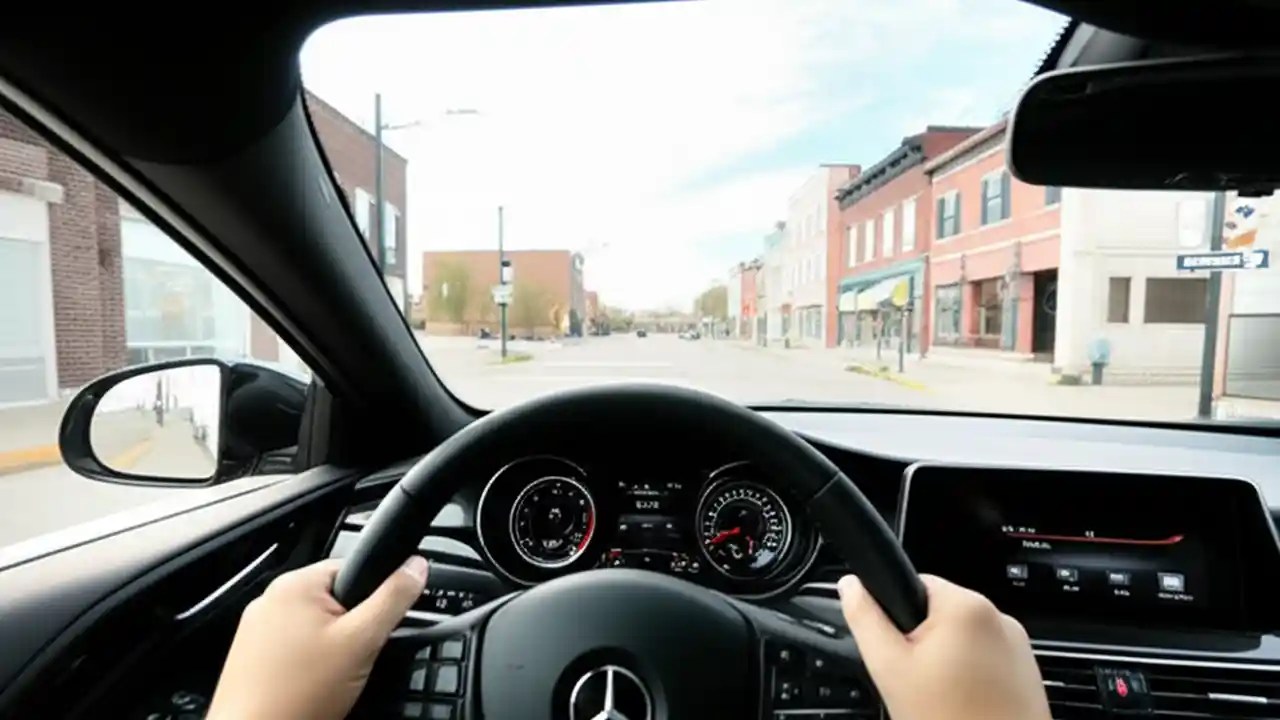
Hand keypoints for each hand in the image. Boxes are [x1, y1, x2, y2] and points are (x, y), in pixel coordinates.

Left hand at [207, 556, 428, 719]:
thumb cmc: (298, 695)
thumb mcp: (362, 642)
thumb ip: (393, 599)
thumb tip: (414, 567)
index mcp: (295, 584)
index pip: (352, 568)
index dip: (373, 599)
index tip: (371, 629)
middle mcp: (269, 600)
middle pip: (334, 601)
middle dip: (349, 630)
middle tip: (349, 661)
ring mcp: (255, 630)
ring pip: (314, 628)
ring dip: (328, 648)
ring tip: (326, 679)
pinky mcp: (251, 656)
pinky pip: (293, 648)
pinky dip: (306, 664)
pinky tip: (308, 686)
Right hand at [838, 574, 1050, 719]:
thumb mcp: (891, 669)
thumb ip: (866, 619)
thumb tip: (850, 585)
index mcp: (965, 606)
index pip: (916, 583)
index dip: (898, 617)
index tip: (900, 653)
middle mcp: (998, 617)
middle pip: (940, 613)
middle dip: (923, 643)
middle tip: (918, 683)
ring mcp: (1018, 645)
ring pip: (962, 638)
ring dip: (947, 660)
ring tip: (944, 699)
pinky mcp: (1027, 669)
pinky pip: (986, 658)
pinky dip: (971, 675)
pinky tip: (965, 704)